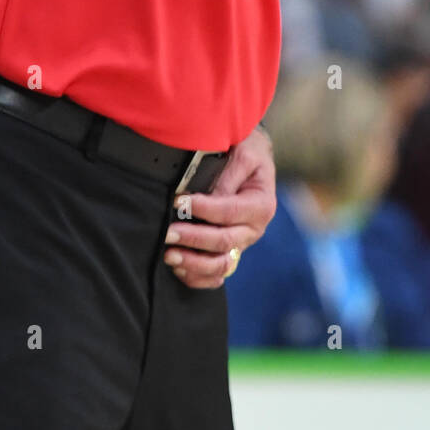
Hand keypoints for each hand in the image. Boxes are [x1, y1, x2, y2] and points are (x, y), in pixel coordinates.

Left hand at [162, 125, 275, 288]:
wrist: (252, 159)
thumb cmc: (246, 152)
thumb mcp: (243, 155)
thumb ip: (227, 177)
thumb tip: (209, 199)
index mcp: (261, 205)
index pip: (229, 212)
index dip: (203, 210)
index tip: (179, 202)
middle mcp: (254, 229)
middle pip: (224, 242)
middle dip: (194, 239)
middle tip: (168, 232)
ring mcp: (242, 243)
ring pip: (221, 265)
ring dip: (194, 263)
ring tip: (170, 255)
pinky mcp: (230, 251)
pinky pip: (216, 275)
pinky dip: (198, 277)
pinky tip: (179, 269)